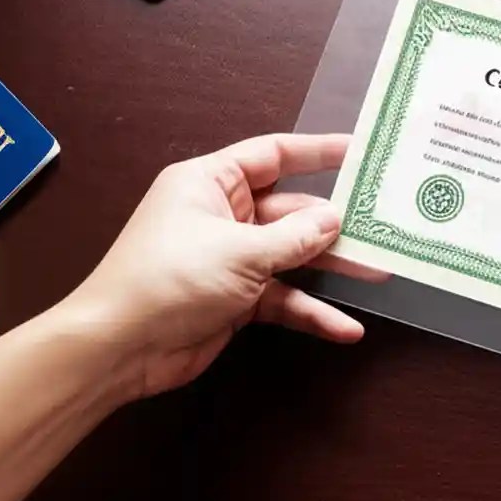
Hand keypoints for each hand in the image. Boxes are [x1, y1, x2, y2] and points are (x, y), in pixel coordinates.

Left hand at [63, 133, 382, 399]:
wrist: (118, 348)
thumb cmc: (166, 282)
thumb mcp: (240, 252)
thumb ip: (294, 237)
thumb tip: (334, 220)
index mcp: (209, 182)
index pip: (273, 155)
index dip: (318, 152)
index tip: (361, 152)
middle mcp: (220, 215)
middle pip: (290, 210)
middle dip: (333, 223)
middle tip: (381, 225)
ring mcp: (229, 259)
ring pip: (292, 256)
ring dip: (331, 267)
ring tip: (378, 273)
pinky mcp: (234, 299)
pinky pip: (283, 298)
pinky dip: (310, 311)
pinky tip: (343, 327)